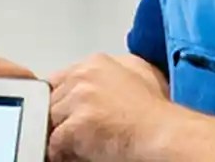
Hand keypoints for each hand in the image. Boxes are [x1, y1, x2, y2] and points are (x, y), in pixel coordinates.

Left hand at [47, 54, 173, 161]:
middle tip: (76, 132)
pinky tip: (80, 152)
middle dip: (61, 117)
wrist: (164, 134)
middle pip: (52, 99)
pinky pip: (54, 143)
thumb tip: (109, 73)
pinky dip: (62, 152)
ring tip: (81, 142)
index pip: (59, 80)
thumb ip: (119, 67)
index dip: (64, 101)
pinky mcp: (76, 125)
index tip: (69, 114)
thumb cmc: (158, 113)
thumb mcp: (142, 72)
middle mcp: (83, 76)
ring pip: (50, 120)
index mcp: (95, 64)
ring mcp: (78, 99)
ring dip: (62, 134)